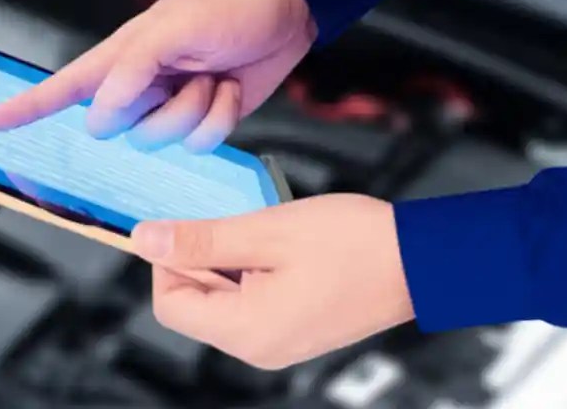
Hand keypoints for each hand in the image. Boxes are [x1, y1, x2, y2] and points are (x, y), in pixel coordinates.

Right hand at [0, 0, 315, 149]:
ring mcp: (172, 104)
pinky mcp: (204, 120)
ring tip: (212, 74)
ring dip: (195, 109)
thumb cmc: (227, 6)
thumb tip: (99, 115)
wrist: (286, 12)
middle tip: (185, 71)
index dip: (28, 105)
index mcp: (123, 56)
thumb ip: (132, 67)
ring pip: (163, 139)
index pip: (64, 86)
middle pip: (119, 127)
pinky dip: (220, 117)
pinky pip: (201, 143)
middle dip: (155, 106)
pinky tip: (230, 88)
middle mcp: (141, 85)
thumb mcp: (175, 27)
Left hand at [132, 194, 413, 369]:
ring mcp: (279, 343)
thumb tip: (144, 240)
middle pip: (195, 304)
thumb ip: (201, 239)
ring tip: (267, 230)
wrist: (422, 261)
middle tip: (237, 219)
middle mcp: (258, 348)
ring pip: (224, 299)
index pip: (170, 303)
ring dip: (230, 260)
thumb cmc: (353, 243)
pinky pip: (253, 302)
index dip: (168, 260)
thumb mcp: (266, 231)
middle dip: (202, 257)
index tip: (190, 223)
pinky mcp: (297, 330)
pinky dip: (254, 270)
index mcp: (246, 330)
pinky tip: (281, 245)